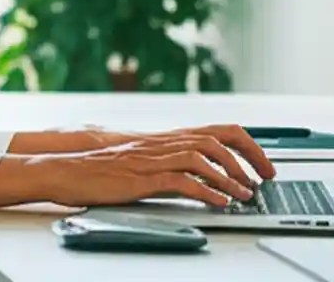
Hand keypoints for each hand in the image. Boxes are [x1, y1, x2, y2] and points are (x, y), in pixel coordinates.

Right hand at [10, 124, 276, 181]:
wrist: (68, 169)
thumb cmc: (104, 168)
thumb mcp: (145, 160)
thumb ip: (172, 162)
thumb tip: (204, 174)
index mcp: (169, 138)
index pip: (219, 130)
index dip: (247, 144)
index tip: (263, 164)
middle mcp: (165, 143)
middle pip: (217, 140)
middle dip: (247, 158)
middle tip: (264, 180)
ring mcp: (153, 159)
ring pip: (202, 158)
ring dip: (229, 177)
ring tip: (245, 195)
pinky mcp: (142, 178)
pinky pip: (180, 181)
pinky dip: (205, 191)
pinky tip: (218, 203)